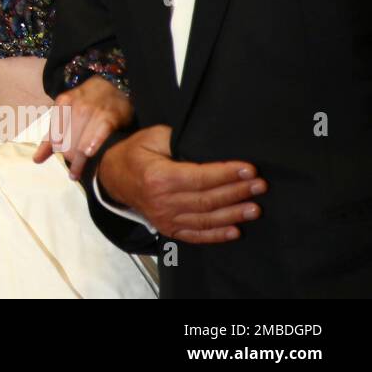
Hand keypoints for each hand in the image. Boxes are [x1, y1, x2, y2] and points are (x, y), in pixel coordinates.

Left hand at [33, 75, 132, 177]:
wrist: (113, 85)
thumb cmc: (87, 101)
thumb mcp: (66, 112)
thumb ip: (51, 136)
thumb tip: (36, 160)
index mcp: (63, 103)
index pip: (54, 134)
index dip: (56, 147)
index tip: (61, 157)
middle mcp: (76, 106)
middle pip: (66, 142)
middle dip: (68, 157)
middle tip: (73, 168)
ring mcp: (93, 111)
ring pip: (80, 143)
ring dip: (78, 161)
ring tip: (77, 173)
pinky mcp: (109, 117)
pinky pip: (99, 134)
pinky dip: (93, 144)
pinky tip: (89, 154)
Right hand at [97, 125, 266, 243]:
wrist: (112, 178)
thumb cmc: (134, 154)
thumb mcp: (152, 137)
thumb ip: (177, 139)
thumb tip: (206, 142)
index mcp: (159, 176)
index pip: (200, 177)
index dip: (227, 174)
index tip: (249, 169)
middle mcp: (162, 200)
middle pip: (207, 199)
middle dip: (236, 192)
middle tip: (260, 186)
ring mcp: (165, 217)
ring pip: (205, 219)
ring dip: (233, 214)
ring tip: (254, 208)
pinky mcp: (168, 228)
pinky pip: (195, 235)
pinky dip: (216, 235)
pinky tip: (235, 230)